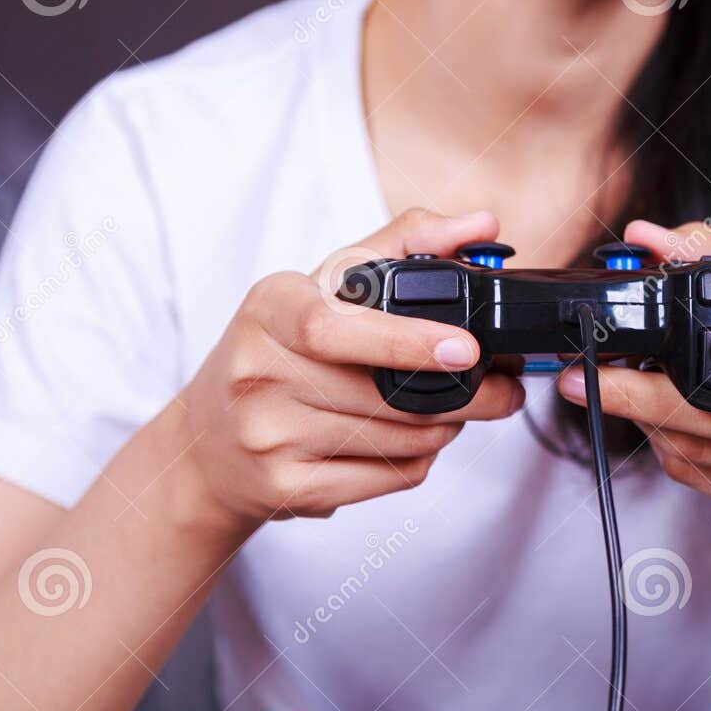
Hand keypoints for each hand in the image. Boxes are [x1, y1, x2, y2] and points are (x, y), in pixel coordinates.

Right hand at [176, 207, 519, 539]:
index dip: (404, 341)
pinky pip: (383, 478)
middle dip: (459, 396)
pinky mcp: (286, 488)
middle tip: (502, 389)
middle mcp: (258, 372)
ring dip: (443, 428)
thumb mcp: (325, 284)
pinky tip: (417, 441)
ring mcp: (267, 435)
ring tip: (453, 410)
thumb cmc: (280, 349)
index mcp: (270, 308)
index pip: (332, 327)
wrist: (208, 442)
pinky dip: (418, 460)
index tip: (467, 347)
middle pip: (379, 393)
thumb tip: (481, 222)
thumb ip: (405, 243)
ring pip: (392, 440)